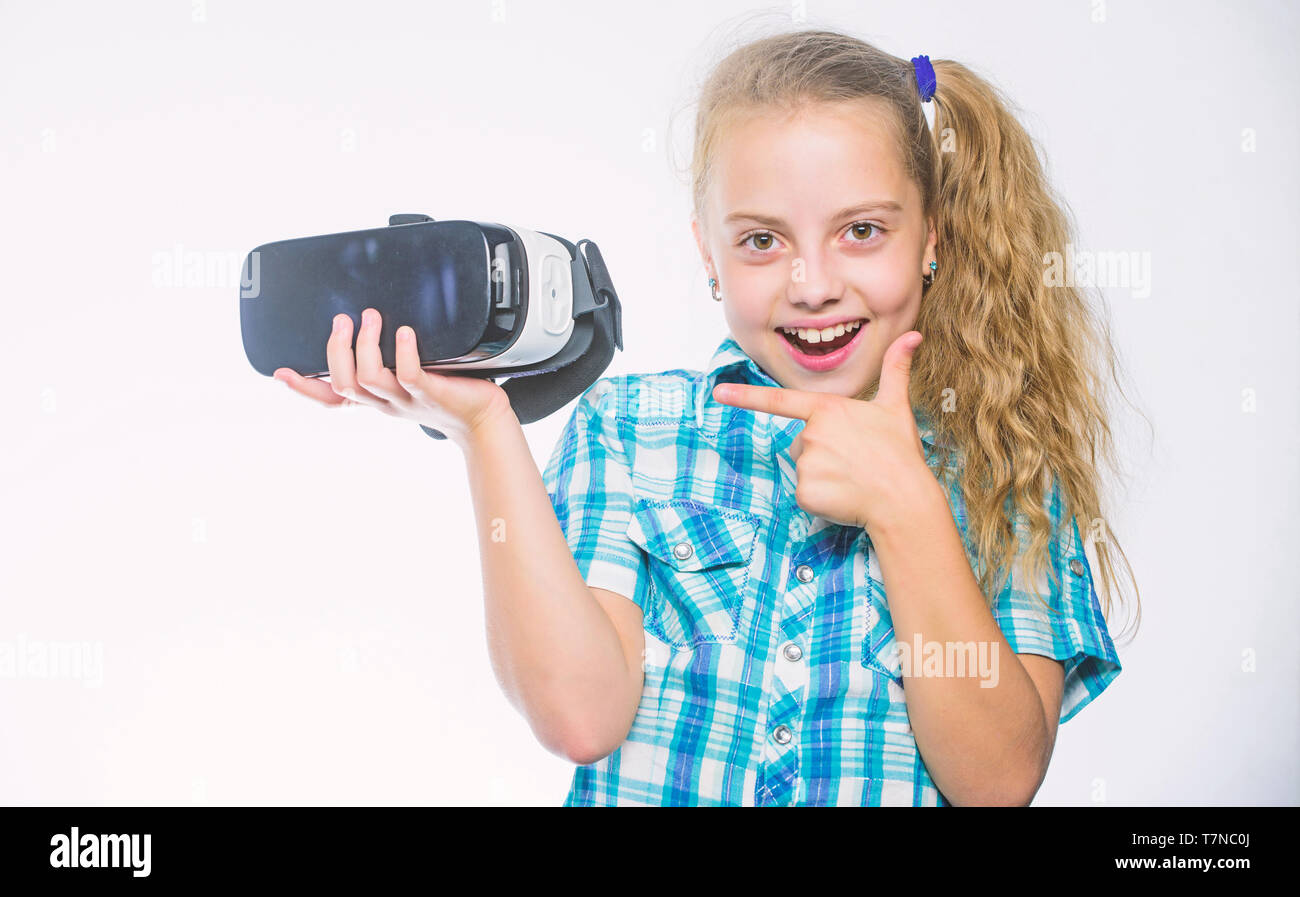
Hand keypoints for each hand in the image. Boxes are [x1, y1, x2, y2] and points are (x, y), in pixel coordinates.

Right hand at [273, 308, 514, 447]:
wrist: (483, 417)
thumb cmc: (447, 389)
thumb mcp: (409, 375)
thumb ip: (389, 355)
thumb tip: (371, 319)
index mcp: (376, 399)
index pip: (332, 399)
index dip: (304, 388)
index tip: (280, 372)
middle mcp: (386, 402)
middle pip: (344, 384)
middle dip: (337, 350)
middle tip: (343, 320)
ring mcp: (407, 400)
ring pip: (370, 379)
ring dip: (366, 345)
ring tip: (372, 317)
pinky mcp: (431, 393)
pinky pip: (409, 376)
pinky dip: (404, 352)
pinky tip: (406, 333)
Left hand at [711, 330, 933, 532]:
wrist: (904, 499)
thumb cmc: (899, 453)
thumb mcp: (896, 407)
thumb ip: (896, 369)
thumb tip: (913, 335)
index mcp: (827, 409)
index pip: (779, 400)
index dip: (745, 396)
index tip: (718, 393)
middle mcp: (811, 434)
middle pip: (802, 441)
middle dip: (823, 451)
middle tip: (855, 459)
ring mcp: (806, 464)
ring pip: (804, 467)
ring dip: (823, 474)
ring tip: (853, 478)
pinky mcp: (804, 492)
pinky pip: (805, 493)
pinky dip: (822, 498)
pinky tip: (845, 495)